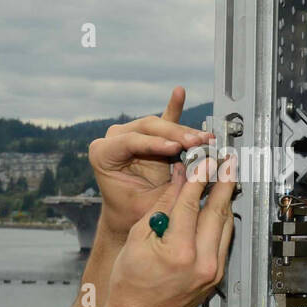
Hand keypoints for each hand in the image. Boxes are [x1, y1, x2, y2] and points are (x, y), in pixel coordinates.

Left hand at [88, 86, 214, 238]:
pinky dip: (174, 107)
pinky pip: (164, 119)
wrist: (127, 214)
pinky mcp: (149, 135)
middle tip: (196, 142)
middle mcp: (114, 139)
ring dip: (184, 132)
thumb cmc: (131, 210)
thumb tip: (197, 174)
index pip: (131, 141)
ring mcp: (131, 133)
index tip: (176, 149)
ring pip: (160, 125)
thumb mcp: (149, 205)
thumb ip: (170, 190)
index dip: (155, 144)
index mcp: (103, 153)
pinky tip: (179, 93)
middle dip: (175, 135)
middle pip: (147, 128)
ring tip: (204, 138)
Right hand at [104, 155, 236, 306]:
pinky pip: (223, 241)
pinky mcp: (216, 277)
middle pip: (217, 211)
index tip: (203, 160)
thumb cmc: (130, 284)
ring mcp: (212, 271)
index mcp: (178, 251)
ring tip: (226, 178)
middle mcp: (201, 262)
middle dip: (223, 182)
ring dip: (226, 199)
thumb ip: (162, 206)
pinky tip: (219, 207)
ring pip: (225, 225)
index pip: (192, 203)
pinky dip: (222, 221)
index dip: (198, 177)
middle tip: (227, 162)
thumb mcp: (138, 237)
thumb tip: (178, 180)